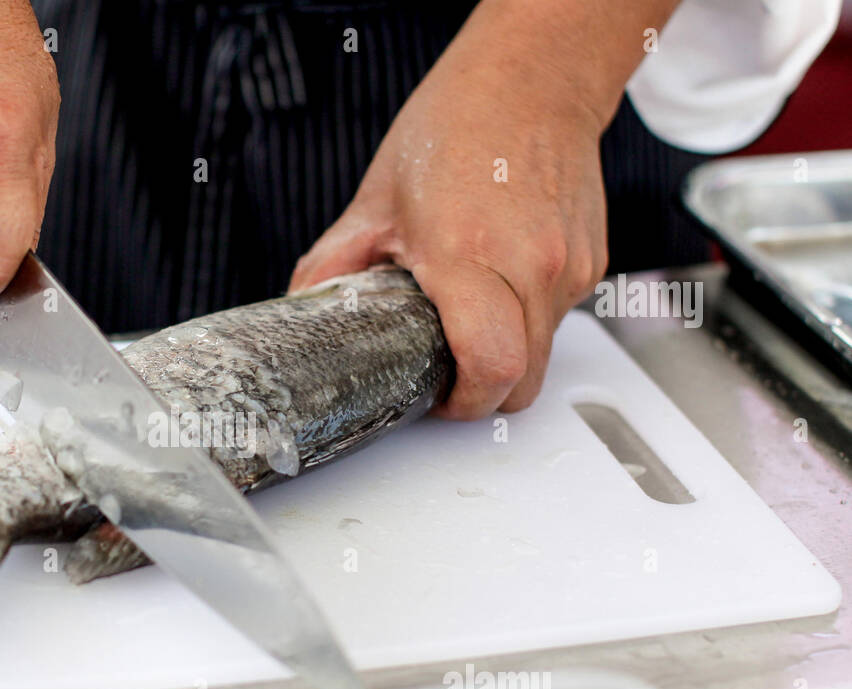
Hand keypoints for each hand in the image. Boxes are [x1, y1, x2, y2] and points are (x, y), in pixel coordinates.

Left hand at [289, 0, 678, 417]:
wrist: (531, 80)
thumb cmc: (457, 126)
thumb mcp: (376, 200)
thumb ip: (335, 265)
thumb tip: (302, 308)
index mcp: (469, 253)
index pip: (491, 368)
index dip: (464, 403)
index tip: (438, 398)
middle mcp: (531, 265)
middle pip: (523, 383)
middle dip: (484, 393)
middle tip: (448, 371)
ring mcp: (568, 266)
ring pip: (544, 354)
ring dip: (508, 354)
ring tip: (468, 312)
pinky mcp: (590, 262)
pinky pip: (559, 319)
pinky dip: (527, 320)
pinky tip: (497, 282)